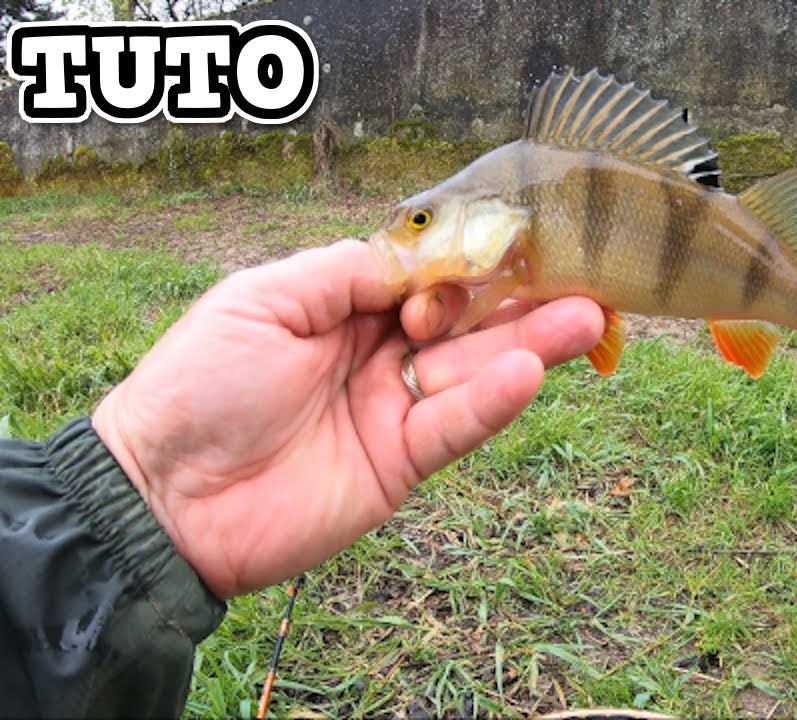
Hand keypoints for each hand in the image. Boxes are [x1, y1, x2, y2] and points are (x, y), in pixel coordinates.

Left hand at [92, 240, 603, 598]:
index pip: (425, 275)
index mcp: (342, 306)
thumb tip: (422, 256)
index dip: (466, 260)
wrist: (163, 498)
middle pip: (464, 322)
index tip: (513, 242)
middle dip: (521, 300)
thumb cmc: (196, 386)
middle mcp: (377, 353)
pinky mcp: (400, 464)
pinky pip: (455, 427)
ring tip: (586, 319)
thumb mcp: (261, 300)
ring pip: (474, 371)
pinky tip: (528, 372)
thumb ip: (345, 272)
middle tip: (587, 280)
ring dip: (530, 345)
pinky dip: (492, 402)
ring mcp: (391, 409)